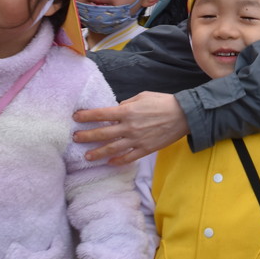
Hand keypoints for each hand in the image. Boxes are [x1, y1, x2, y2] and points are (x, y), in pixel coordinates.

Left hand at [73, 92, 188, 164]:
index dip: (86, 116)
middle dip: (87, 136)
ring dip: (98, 153)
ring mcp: (137, 140)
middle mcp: (129, 127)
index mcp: (127, 111)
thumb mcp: (142, 96)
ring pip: (113, 149)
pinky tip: (109, 162)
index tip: (76, 117)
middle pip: (103, 134)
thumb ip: (126, 104)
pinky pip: (128, 157)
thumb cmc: (163, 102)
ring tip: (87, 157)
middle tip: (75, 138)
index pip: (101, 114)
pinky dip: (118, 161)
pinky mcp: (146, 149)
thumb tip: (116, 109)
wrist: (184, 115)